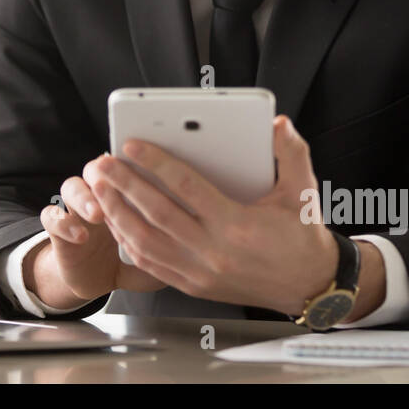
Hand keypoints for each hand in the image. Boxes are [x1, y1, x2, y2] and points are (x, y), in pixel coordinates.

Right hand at [25, 160, 167, 307]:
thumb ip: (168, 247)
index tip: (146, 170)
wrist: (86, 278)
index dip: (132, 168)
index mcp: (119, 196)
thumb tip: (200, 245)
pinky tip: (80, 235)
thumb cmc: (119, 258)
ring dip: (84, 197)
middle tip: (115, 180)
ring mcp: (73, 211)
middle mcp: (95, 196)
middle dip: (105, 174)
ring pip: (70, 188)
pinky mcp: (56, 231)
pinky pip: (52, 219)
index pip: (123, 171)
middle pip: (94, 170)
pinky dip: (63, 223)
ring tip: (98, 212)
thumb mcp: (149, 256)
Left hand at [84, 115, 338, 315]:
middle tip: (102, 163)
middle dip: (124, 185)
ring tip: (100, 188)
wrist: (308, 285)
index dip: (156, 164)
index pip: (187, 188)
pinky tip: (116, 221)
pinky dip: (128, 241)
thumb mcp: (303, 192)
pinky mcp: (193, 285)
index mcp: (237, 225)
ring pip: (145, 242)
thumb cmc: (301, 238)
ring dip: (118, 213)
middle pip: (157, 214)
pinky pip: (151, 263)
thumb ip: (291, 153)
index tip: (132, 145)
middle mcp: (213, 251)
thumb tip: (279, 124)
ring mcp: (199, 272)